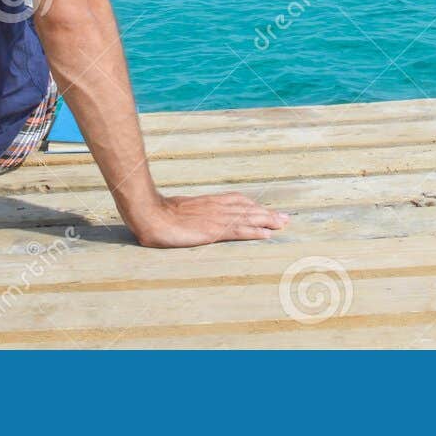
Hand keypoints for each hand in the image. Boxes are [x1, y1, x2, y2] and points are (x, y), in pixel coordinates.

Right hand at [128, 192, 289, 247]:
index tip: (266, 210)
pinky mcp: (213, 231)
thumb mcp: (179, 209)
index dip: (253, 206)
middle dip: (267, 213)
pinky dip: (255, 232)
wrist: (151, 214)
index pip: (237, 201)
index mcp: (208, 202)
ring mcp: (216, 218)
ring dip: (267, 221)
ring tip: (282, 224)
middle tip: (284, 218)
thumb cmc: (160, 212)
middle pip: (248, 208)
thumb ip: (190, 212)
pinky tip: (266, 234)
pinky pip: (239, 231)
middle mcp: (216, 207)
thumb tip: (190, 216)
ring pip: (248, 218)